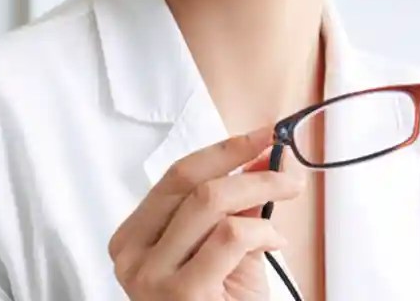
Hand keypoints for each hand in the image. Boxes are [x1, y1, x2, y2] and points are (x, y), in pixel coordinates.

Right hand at [108, 125, 306, 300]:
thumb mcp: (223, 250)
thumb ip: (234, 205)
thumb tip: (262, 156)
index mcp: (132, 239)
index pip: (177, 177)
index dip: (225, 150)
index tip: (264, 134)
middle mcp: (132, 257)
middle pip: (192, 184)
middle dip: (247, 166)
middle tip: (287, 170)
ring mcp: (151, 277)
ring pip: (211, 203)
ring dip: (262, 193)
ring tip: (285, 206)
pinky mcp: (181, 294)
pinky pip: (230, 236)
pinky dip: (262, 231)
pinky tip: (275, 242)